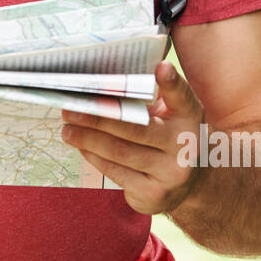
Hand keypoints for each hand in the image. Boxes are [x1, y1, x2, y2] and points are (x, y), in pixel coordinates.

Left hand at [60, 62, 204, 214]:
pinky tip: (81, 147)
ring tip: (68, 129)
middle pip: (136, 128)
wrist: (192, 184)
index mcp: (190, 117)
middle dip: (98, 118)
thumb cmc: (171, 137)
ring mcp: (171, 173)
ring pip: (120, 152)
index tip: (160, 67)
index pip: (182, 96)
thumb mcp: (173, 114)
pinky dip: (95, 157)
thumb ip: (152, 96)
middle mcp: (185, 145)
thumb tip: (108, 81)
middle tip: (71, 109)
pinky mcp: (154, 194)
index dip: (171, 82)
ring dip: (88, 139)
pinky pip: (116, 172)